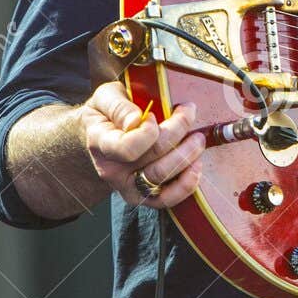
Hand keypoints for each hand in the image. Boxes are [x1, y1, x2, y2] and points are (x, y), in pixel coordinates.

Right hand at [78, 83, 205, 208]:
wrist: (100, 135)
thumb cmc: (107, 112)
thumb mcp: (106, 98)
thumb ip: (118, 106)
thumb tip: (136, 120)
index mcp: (100, 143)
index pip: (127, 148)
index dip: (148, 133)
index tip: (155, 114)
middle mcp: (112, 170)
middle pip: (152, 160)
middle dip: (177, 134)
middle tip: (189, 112)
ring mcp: (128, 186)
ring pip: (162, 178)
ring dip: (186, 157)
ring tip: (198, 138)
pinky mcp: (143, 195)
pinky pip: (166, 199)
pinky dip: (186, 184)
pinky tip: (196, 165)